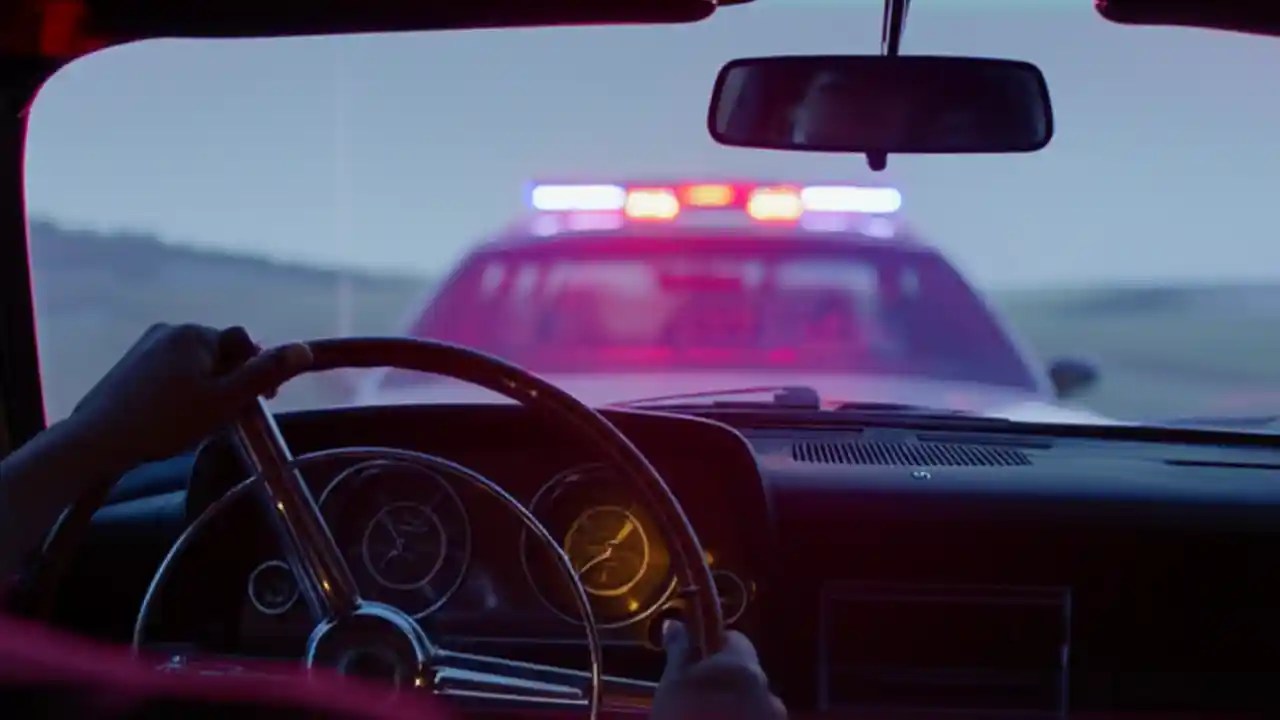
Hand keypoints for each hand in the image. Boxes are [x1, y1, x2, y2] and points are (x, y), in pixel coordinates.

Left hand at [69, 323, 311, 465]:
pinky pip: (171, 372)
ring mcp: (146, 346)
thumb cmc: (167, 421)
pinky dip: (182, 390)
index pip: (245, 345)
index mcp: (196, 333)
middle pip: (220, 353)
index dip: (257, 374)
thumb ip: (266, 373)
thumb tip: (305, 348)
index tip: (260, 404)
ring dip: (207, 387)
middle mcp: (171, 330)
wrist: (98, 441)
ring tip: (198, 421)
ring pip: (196, 364)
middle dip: (230, 382)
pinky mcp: (129, 365)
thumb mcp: (225, 400)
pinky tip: (173, 417)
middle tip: (226, 417)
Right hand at [652, 620, 786, 719]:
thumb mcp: (672, 686)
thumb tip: (676, 622)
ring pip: (751, 707)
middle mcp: (768, 692)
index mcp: (743, 668)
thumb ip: (680, 651)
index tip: (691, 663)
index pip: (735, 640)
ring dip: (732, 711)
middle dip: (722, 684)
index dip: (712, 647)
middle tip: (692, 702)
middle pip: (745, 676)